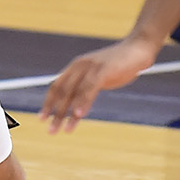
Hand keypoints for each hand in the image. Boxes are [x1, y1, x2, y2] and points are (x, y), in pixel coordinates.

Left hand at [40, 36, 160, 132]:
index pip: (56, 86)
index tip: (42, 119)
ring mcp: (91, 67)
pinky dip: (83, 102)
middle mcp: (80, 66)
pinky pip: (89, 88)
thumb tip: (76, 102)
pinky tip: (79, 115)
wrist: (138, 48)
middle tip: (51, 131)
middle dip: (56, 113)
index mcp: (76, 67)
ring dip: (68, 113)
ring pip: (75, 93)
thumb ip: (87, 86)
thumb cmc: (119, 64)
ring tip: (65, 129)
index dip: (48, 103)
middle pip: (63, 93)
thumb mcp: (98, 75)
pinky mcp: (103, 70)